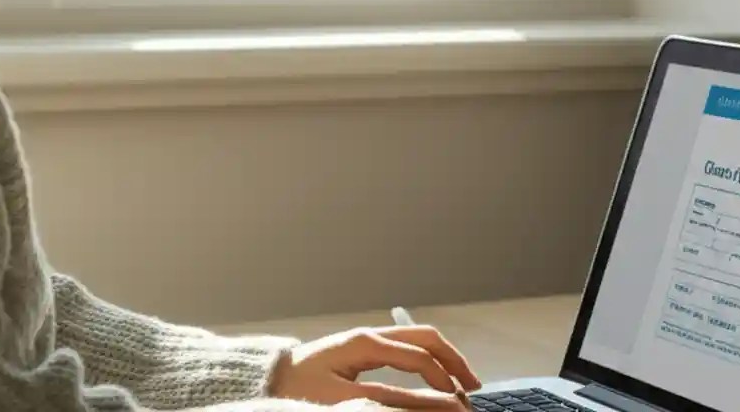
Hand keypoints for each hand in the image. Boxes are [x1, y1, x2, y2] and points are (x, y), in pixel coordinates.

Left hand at [269, 325, 481, 410]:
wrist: (267, 379)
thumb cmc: (298, 391)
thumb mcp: (344, 400)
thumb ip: (390, 402)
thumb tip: (432, 403)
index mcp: (366, 344)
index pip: (419, 359)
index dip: (444, 382)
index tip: (459, 406)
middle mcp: (372, 335)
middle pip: (426, 338)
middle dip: (454, 361)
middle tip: (473, 388)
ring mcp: (369, 338)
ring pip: (419, 339)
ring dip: (444, 358)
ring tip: (461, 383)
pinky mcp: (365, 347)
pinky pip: (406, 347)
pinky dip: (427, 360)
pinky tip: (434, 376)